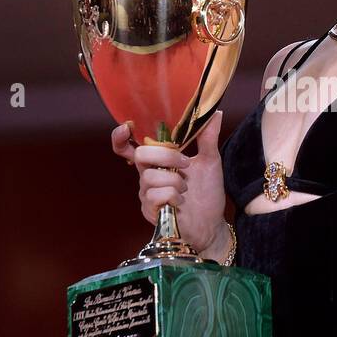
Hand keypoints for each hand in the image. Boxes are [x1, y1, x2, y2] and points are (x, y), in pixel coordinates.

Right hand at [111, 111, 227, 255]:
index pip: (130, 146)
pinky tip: (181, 202)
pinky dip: (173, 196)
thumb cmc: (207, 193)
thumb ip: (208, 137)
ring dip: (175, 181)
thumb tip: (215, 112)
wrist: (211, 224)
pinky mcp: (149, 210)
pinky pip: (155, 195)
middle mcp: (148, 174)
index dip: (120, 137)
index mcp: (158, 160)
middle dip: (166, 156)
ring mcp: (146, 193)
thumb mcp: (210, 161)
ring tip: (186, 189)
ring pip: (150, 176)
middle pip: (140, 154)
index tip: (126, 126)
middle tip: (186, 164)